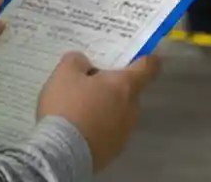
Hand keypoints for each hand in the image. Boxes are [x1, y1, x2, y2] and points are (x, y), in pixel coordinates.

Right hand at [36, 51, 160, 171]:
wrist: (62, 153)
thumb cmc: (67, 106)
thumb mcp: (65, 73)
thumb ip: (77, 61)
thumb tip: (84, 63)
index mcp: (124, 86)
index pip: (149, 67)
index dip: (146, 59)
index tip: (139, 57)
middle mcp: (131, 108)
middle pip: (129, 91)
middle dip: (113, 86)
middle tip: (89, 84)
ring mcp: (125, 132)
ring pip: (119, 112)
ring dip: (106, 108)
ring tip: (79, 110)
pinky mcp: (114, 150)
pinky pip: (110, 131)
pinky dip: (99, 127)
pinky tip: (79, 129)